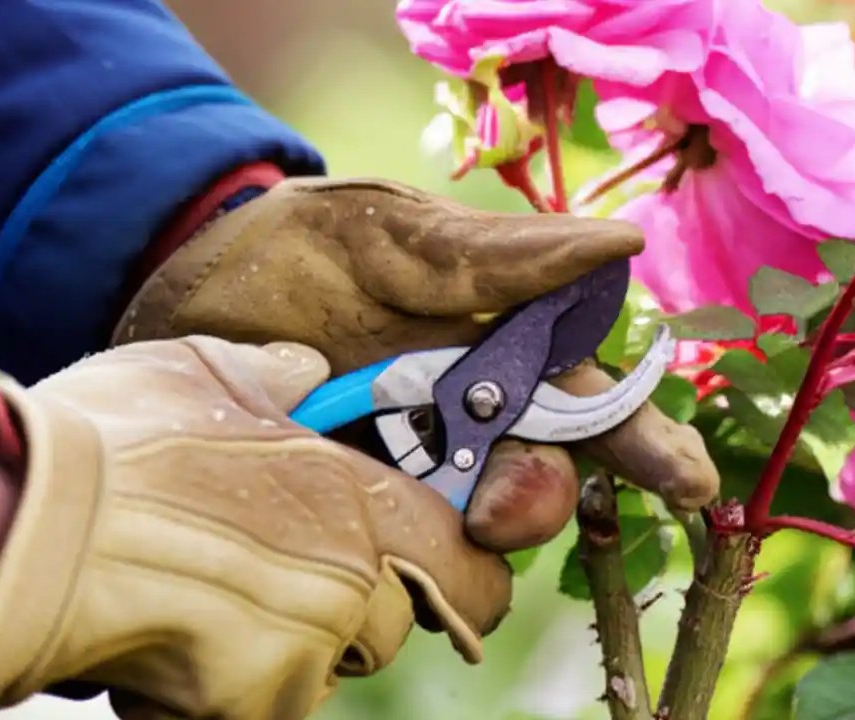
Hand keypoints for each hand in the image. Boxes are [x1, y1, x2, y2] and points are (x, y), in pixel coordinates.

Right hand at [0, 336, 510, 719]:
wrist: (19, 529)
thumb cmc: (115, 441)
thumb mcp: (206, 371)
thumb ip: (276, 375)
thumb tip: (307, 371)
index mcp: (350, 503)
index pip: (466, 565)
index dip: (472, 576)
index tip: (453, 577)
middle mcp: (340, 587)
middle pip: (391, 624)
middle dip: (356, 606)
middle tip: (286, 571)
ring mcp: (290, 656)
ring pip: (322, 667)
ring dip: (287, 645)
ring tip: (211, 595)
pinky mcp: (235, 708)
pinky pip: (254, 703)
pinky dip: (223, 681)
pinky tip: (171, 632)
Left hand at [112, 178, 719, 549]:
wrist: (166, 295)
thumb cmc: (291, 252)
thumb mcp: (382, 237)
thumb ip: (489, 256)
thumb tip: (619, 245)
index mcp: (495, 356)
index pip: (587, 406)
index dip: (643, 442)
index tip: (689, 483)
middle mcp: (463, 429)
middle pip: (536, 488)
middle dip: (532, 503)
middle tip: (493, 508)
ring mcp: (402, 483)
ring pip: (468, 543)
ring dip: (452, 541)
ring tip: (385, 505)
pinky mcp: (342, 525)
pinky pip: (389, 571)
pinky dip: (384, 572)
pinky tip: (347, 554)